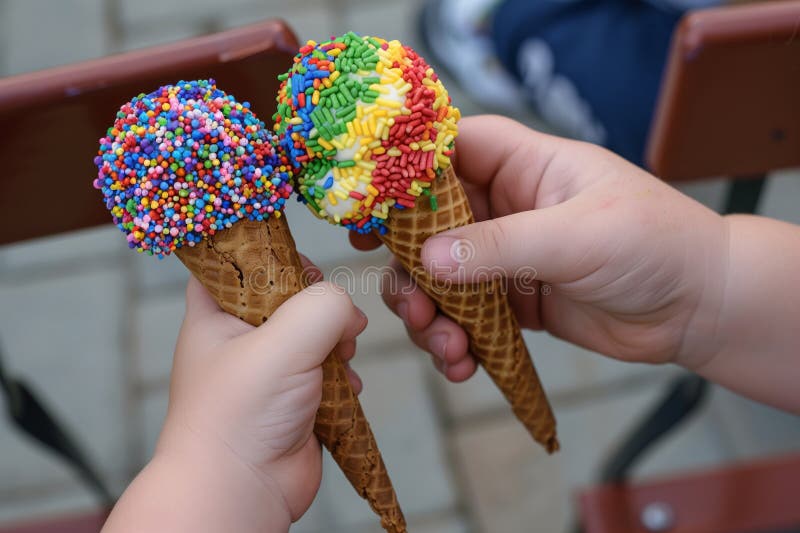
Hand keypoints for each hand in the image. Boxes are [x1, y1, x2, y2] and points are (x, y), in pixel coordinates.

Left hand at [104, 265, 366, 532]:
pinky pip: (330, 369)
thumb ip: (322, 306)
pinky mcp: (295, 397)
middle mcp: (241, 336)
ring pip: (316, 332)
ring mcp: (269, 368)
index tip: (304, 268)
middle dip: (322, 305)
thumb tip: (348, 310)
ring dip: (339, 341)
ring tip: (342, 356)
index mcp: (216, 313)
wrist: (241, 492)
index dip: (273, 255)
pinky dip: (345, 375)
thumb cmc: (241, 416)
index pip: (240, 260)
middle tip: (334, 322)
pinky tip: (347, 387)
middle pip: (290, 294)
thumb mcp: (281, 343)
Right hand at [352, 115, 728, 379]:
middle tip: (409, 300)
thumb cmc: (656, 246)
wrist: (699, 309)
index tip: (370, 205)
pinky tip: (463, 364)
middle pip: (430, 221)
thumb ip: (503, 246)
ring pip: (441, 276)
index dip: (408, 169)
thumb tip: (428, 259)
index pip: (454, 148)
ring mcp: (508, 256)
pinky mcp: (513, 302)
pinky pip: (466, 317)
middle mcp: (509, 207)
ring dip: (429, 312)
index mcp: (527, 166)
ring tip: (445, 346)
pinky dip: (455, 341)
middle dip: (410, 263)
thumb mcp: (580, 237)